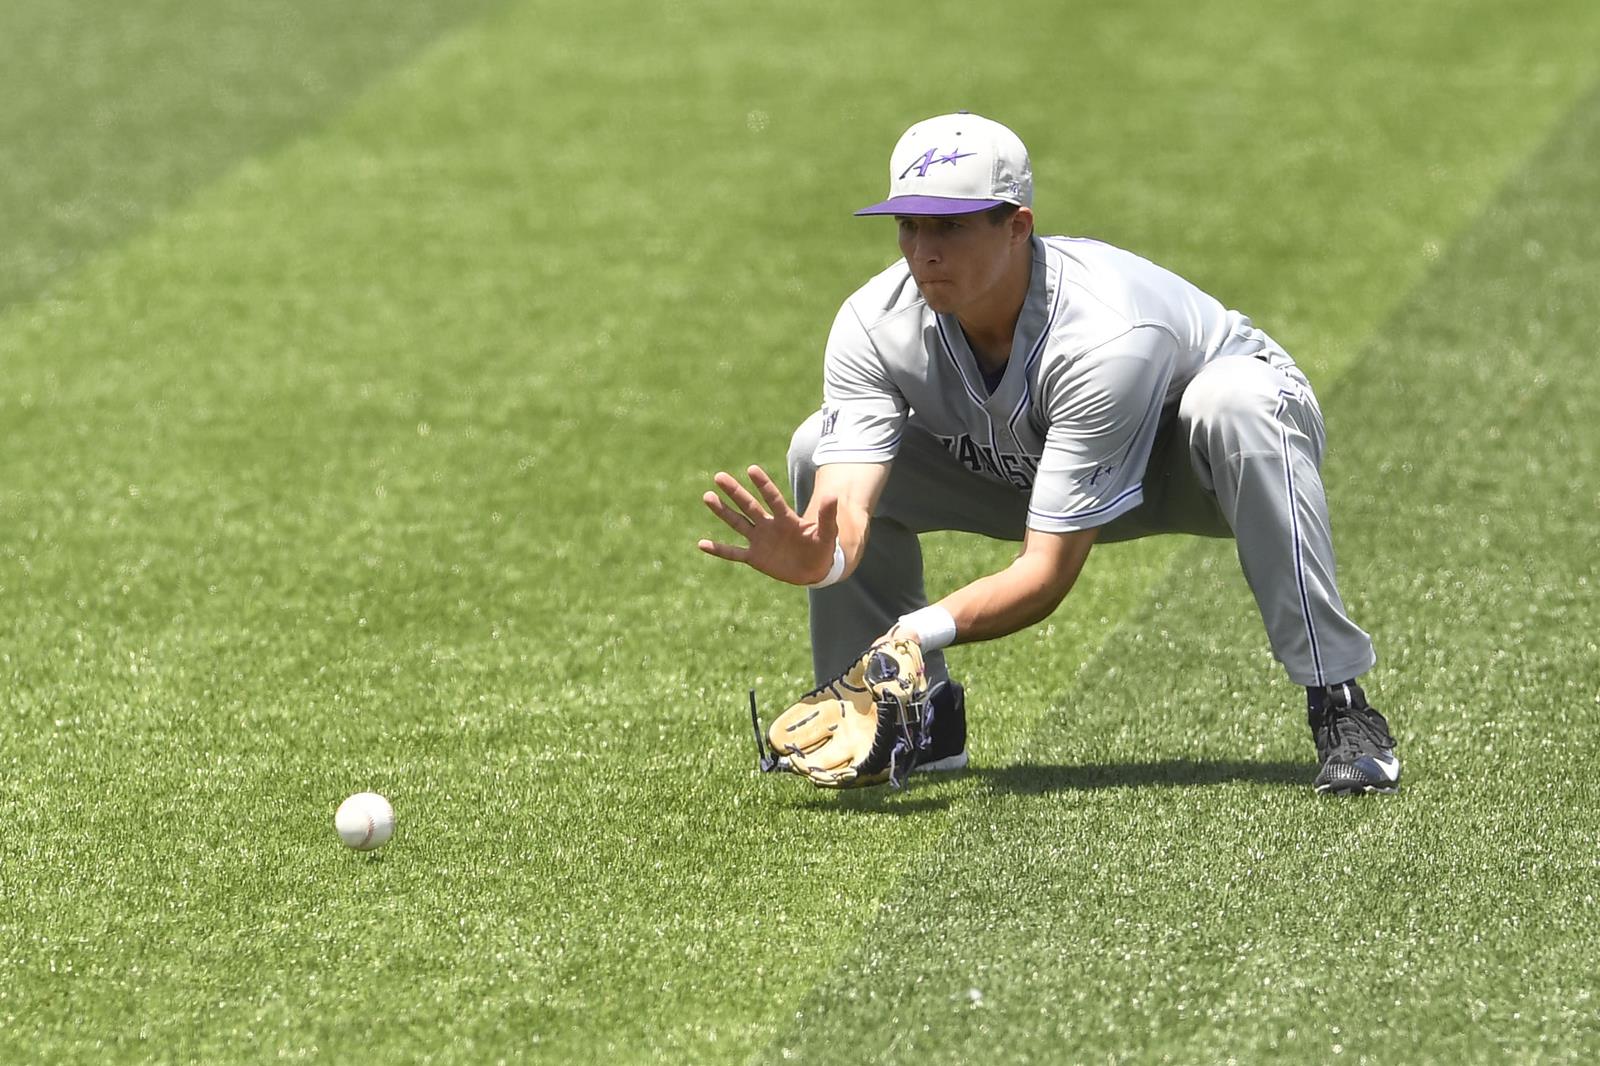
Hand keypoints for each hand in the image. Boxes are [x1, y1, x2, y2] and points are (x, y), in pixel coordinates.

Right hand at [698, 465, 839, 585]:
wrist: (815, 569)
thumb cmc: (822, 548)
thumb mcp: (828, 533)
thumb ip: (827, 516)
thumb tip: (834, 495)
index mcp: (785, 518)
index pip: (772, 498)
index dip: (763, 484)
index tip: (751, 469)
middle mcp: (769, 525)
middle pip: (749, 506)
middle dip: (734, 492)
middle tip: (719, 476)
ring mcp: (760, 540)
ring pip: (738, 523)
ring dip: (723, 511)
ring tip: (707, 496)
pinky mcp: (755, 557)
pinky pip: (734, 553)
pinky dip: (719, 550)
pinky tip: (701, 544)